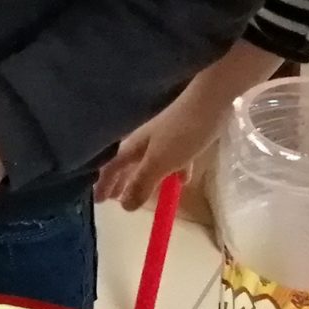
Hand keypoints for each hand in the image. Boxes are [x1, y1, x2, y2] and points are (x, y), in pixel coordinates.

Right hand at [98, 77, 228, 211]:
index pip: (111, 168)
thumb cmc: (180, 133)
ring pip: (147, 163)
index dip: (104, 185)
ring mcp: (163, 137)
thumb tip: (124, 207)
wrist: (210, 101)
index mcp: (133, 146)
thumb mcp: (159, 162)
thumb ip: (141, 183)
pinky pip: (173, 159)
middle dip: (119, 183)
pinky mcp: (183, 137)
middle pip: (126, 165)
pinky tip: (181, 181)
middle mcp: (143, 141)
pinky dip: (171, 171)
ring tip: (139, 195)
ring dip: (142, 179)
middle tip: (112, 200)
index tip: (97, 201)